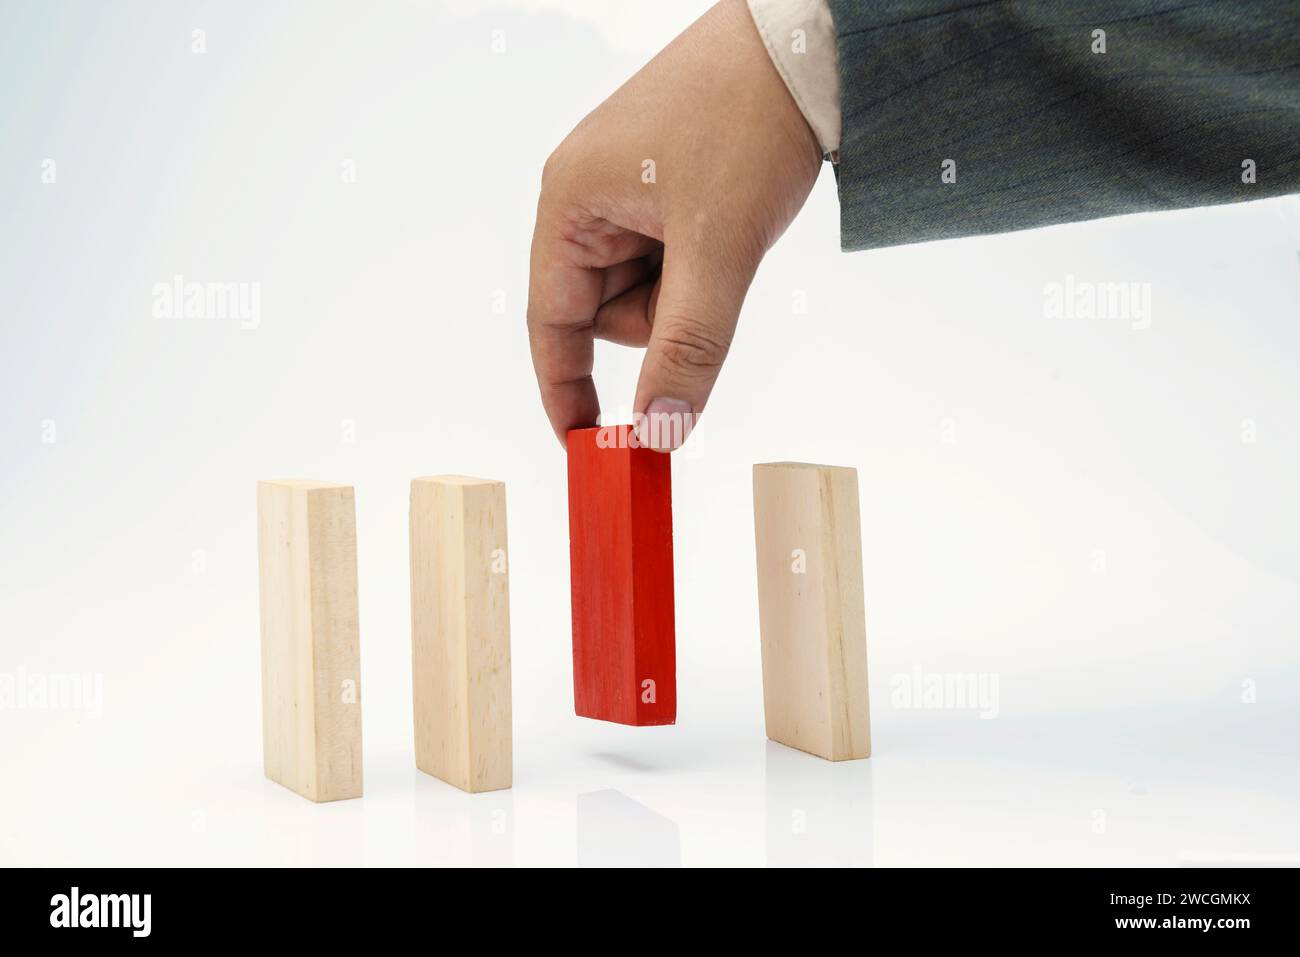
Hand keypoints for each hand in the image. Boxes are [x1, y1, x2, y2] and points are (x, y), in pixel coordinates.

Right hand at [527, 0, 821, 449]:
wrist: (805, 43)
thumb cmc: (746, 121)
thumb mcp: (717, 248)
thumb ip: (688, 347)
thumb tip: (662, 431)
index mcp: (571, 201)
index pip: (552, 321)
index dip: (565, 389)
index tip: (585, 444)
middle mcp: (587, 196)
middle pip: (610, 312)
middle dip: (665, 315)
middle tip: (711, 269)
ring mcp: (628, 192)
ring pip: (650, 292)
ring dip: (693, 287)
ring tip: (728, 229)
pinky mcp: (666, 189)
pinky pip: (676, 260)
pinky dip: (706, 261)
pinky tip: (732, 217)